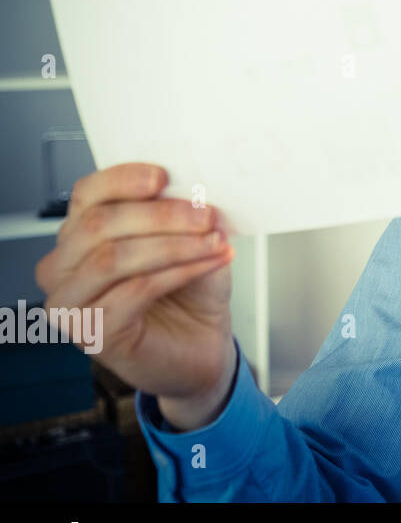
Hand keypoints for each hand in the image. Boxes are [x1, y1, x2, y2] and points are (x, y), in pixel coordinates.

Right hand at [35, 163, 236, 410]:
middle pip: (98, 224)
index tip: (164, 177)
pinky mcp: (92, 332)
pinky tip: (209, 264)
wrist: (201, 345)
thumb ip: (179, 213)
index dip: (122, 180)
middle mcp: (63, 267)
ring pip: (113, 258)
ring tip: (214, 242)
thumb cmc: (188, 292)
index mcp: (80, 234)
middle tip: (207, 216)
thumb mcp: (188, 240)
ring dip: (174, 245)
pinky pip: (134, 291)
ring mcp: (71, 303)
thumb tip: (192, 186)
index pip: (86, 194)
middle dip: (161, 216)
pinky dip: (179, 272)